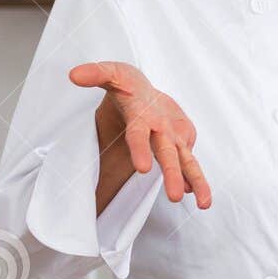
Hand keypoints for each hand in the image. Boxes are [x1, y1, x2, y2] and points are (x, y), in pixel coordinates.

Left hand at [71, 60, 209, 207]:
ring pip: (187, 160)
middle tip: (174, 197)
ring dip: (196, 181)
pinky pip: (188, 161)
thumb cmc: (127, 85)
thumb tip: (74, 75)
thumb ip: (94, 74)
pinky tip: (193, 193)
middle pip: (168, 153)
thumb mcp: (110, 75)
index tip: (143, 169)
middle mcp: (163, 125)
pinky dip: (192, 178)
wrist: (146, 89)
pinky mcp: (183, 140)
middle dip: (173, 174)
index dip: (141, 150)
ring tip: (204, 204)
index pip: (140, 133)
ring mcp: (176, 134)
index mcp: (143, 112)